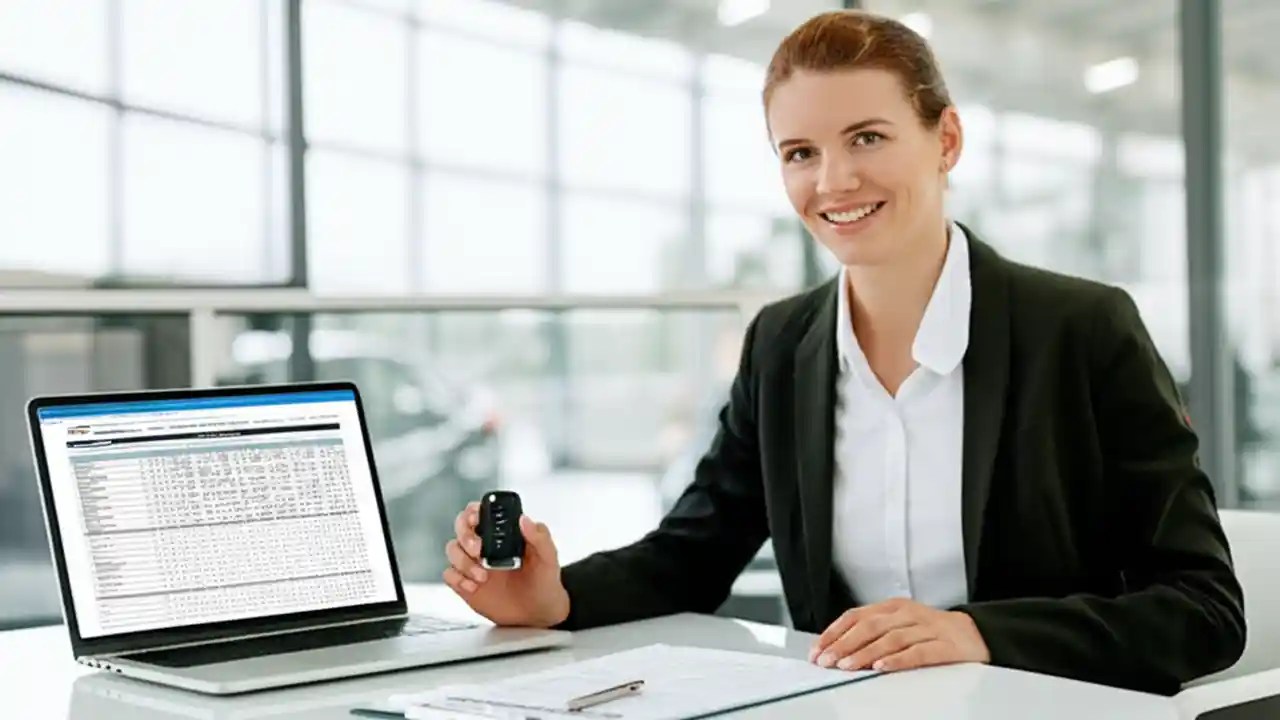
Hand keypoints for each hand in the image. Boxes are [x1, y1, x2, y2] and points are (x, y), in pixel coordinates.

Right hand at [442, 501, 570, 627]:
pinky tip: (473, 586)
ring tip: (482, 576)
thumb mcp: (548, 557)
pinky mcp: (466, 582)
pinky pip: (450, 575)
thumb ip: (540, 537)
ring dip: (462, 561)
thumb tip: (525, 520)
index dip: (473, 512)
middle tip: (478, 550)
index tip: (476, 520)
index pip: (479, 512)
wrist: (538, 612)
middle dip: (465, 536)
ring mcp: (474, 563)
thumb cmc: (544, 582)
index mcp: (503, 534)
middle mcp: (485, 545)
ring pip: (452, 549)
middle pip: (461, 527)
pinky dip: (457, 579)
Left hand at [808, 598, 989, 672]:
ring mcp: (926, 628)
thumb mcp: (899, 624)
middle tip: (827, 660)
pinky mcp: (944, 645)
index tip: (818, 649)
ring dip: (865, 653)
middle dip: (844, 644)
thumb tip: (836, 649)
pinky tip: (882, 667)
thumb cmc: (931, 631)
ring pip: (890, 638)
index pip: (856, 616)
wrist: (975, 634)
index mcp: (893, 607)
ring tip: (847, 665)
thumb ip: (872, 633)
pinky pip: (918, 652)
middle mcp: (907, 614)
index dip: (834, 632)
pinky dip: (898, 659)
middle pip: (869, 626)